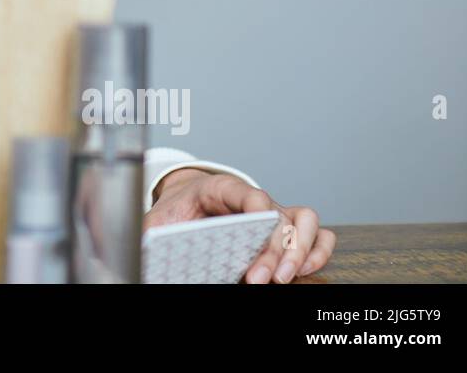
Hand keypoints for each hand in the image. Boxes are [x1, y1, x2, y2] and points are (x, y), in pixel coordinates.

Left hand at [143, 169, 336, 282]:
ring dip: (301, 251)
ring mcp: (274, 212)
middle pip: (279, 217)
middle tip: (261, 279)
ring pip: (305, 222)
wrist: (186, 201)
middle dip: (274, 251)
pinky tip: (302, 271)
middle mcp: (255, 198)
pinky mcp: (285, 230)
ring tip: (283, 278)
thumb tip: (148, 248)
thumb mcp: (158, 219)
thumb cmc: (177, 210)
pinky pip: (317, 234)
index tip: (255, 242)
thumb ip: (154, 231)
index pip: (251, 195)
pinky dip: (317, 252)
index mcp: (221, 188)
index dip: (259, 215)